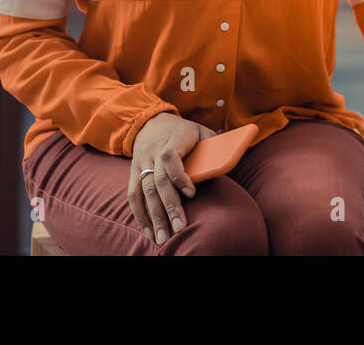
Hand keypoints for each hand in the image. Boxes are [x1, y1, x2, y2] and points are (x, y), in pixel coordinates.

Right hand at [128, 113, 216, 245]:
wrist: (151, 124)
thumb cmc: (184, 132)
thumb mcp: (201, 130)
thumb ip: (214, 144)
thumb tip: (230, 160)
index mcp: (172, 140)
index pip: (170, 158)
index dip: (179, 176)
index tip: (192, 194)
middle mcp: (153, 153)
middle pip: (158, 181)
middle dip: (169, 206)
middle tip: (180, 228)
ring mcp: (141, 164)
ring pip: (144, 192)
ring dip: (153, 216)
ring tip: (162, 238)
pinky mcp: (133, 174)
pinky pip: (133, 196)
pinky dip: (140, 215)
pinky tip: (148, 231)